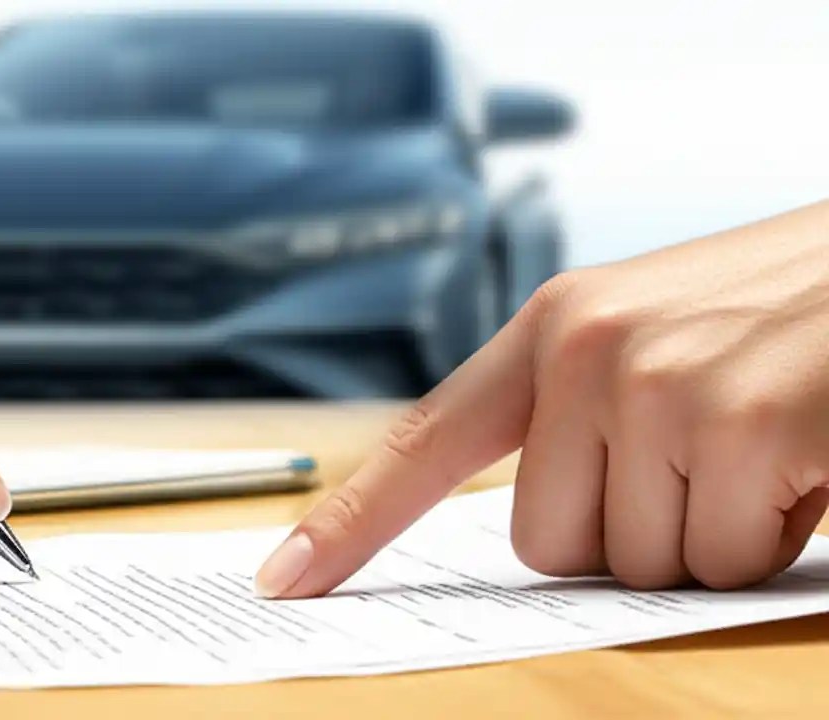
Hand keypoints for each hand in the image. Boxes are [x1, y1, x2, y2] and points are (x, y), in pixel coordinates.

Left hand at [257, 200, 828, 596]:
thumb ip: (574, 417)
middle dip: (630, 533)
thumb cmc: (776, 318)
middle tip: (706, 461)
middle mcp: (587, 348)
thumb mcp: (652, 338)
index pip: (424, 443)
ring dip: (707, 536)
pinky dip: (771, 539)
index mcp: (552, 328)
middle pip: (548, 545)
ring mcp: (660, 384)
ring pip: (638, 566)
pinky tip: (801, 458)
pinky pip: (721, 566)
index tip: (285, 580)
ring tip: (760, 448)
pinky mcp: (745, 422)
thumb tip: (532, 531)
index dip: (350, 524)